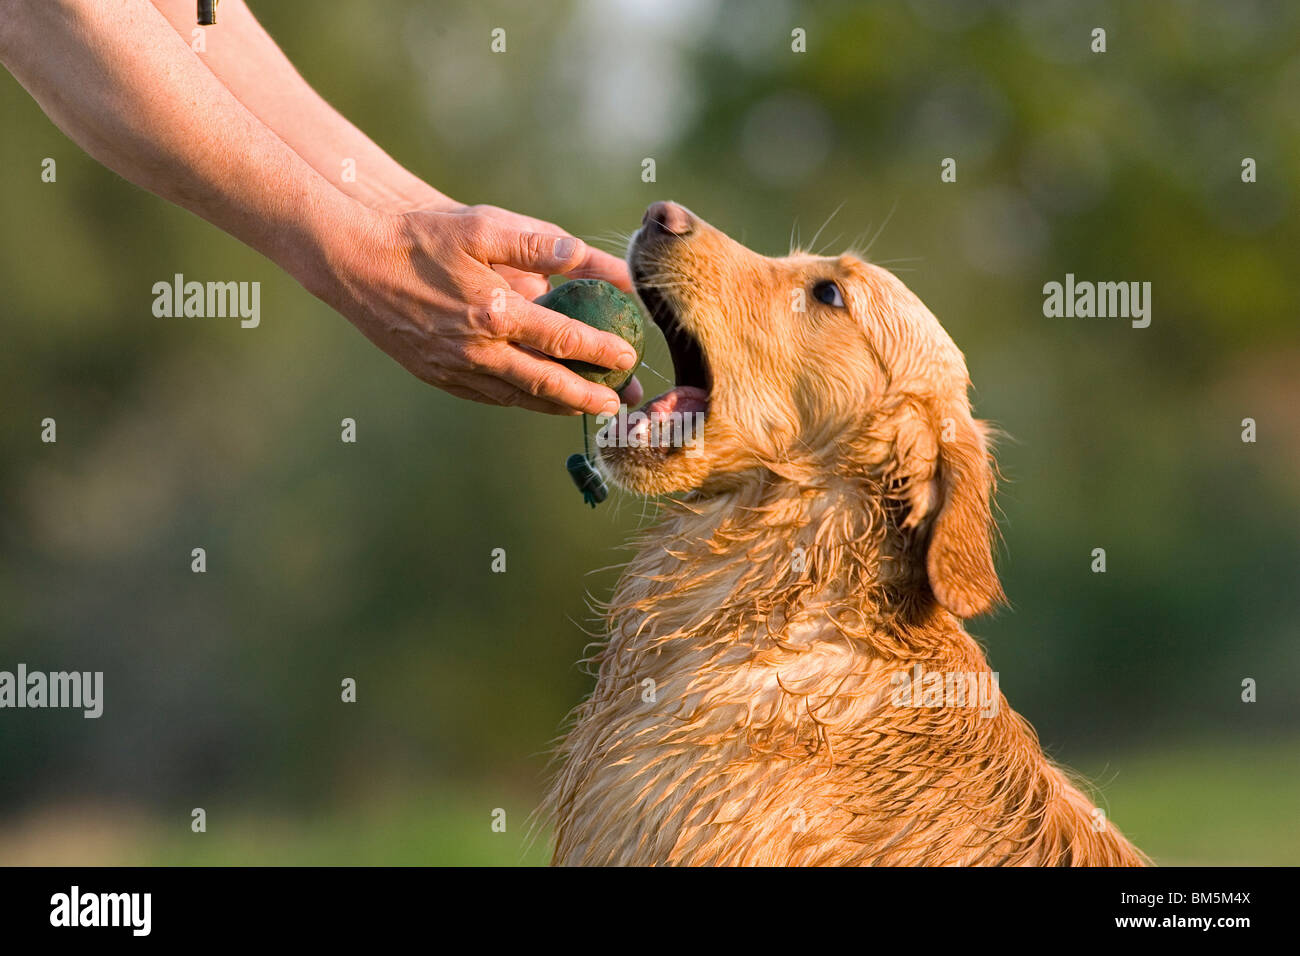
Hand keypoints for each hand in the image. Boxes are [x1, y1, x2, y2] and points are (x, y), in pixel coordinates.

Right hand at [317, 205, 639, 414]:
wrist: (353, 259)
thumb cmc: (421, 236)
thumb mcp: (485, 227)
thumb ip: (545, 245)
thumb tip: (593, 258)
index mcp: (494, 312)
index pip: (563, 339)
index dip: (601, 351)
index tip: (629, 355)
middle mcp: (476, 350)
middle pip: (546, 384)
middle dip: (587, 397)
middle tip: (619, 403)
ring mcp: (454, 368)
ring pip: (517, 397)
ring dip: (556, 406)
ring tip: (586, 406)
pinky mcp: (436, 375)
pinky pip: (488, 396)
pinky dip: (519, 400)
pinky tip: (535, 398)